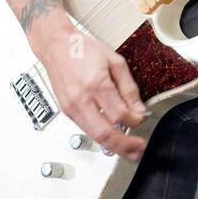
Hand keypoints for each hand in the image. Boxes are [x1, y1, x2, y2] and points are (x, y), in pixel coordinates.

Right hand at [36, 21, 148, 161]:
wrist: (56, 47)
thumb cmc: (84, 50)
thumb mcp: (115, 61)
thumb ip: (128, 87)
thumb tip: (138, 109)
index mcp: (96, 84)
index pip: (119, 114)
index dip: (135, 120)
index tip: (142, 118)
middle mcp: (81, 99)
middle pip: (105, 133)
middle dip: (125, 145)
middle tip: (139, 151)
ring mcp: (72, 108)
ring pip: (94, 136)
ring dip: (114, 147)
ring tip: (129, 151)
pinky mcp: (67, 112)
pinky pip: (86, 129)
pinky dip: (101, 137)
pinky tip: (112, 138)